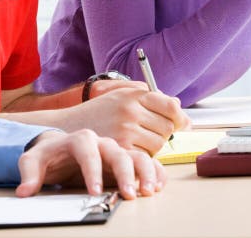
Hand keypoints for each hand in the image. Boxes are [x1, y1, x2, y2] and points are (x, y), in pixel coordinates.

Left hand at [15, 130, 164, 199]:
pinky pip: (145, 162)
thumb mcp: (33, 160)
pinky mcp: (125, 162)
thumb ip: (29, 173)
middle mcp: (101, 142)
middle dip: (124, 174)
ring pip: (136, 156)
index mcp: (79, 139)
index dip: (92, 170)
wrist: (60, 151)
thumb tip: (25, 191)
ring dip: (145, 172)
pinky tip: (157, 186)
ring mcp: (115, 151)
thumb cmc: (49, 156)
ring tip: (148, 192)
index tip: (94, 191)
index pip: (88, 150)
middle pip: (118, 152)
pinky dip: (154, 172)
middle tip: (128, 195)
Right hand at [73, 85, 189, 153]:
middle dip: (165, 131)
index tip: (182, 123)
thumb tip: (178, 106)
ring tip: (137, 139)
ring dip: (154, 145)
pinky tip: (130, 149)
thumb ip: (148, 96)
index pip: (170, 106)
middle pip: (168, 126)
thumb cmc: (97, 112)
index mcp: (132, 95)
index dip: (180, 116)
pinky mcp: (121, 147)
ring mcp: (126, 129)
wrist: (67, 126)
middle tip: (152, 132)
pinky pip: (147, 155)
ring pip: (159, 143)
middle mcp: (130, 110)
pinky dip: (143, 155)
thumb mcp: (119, 95)